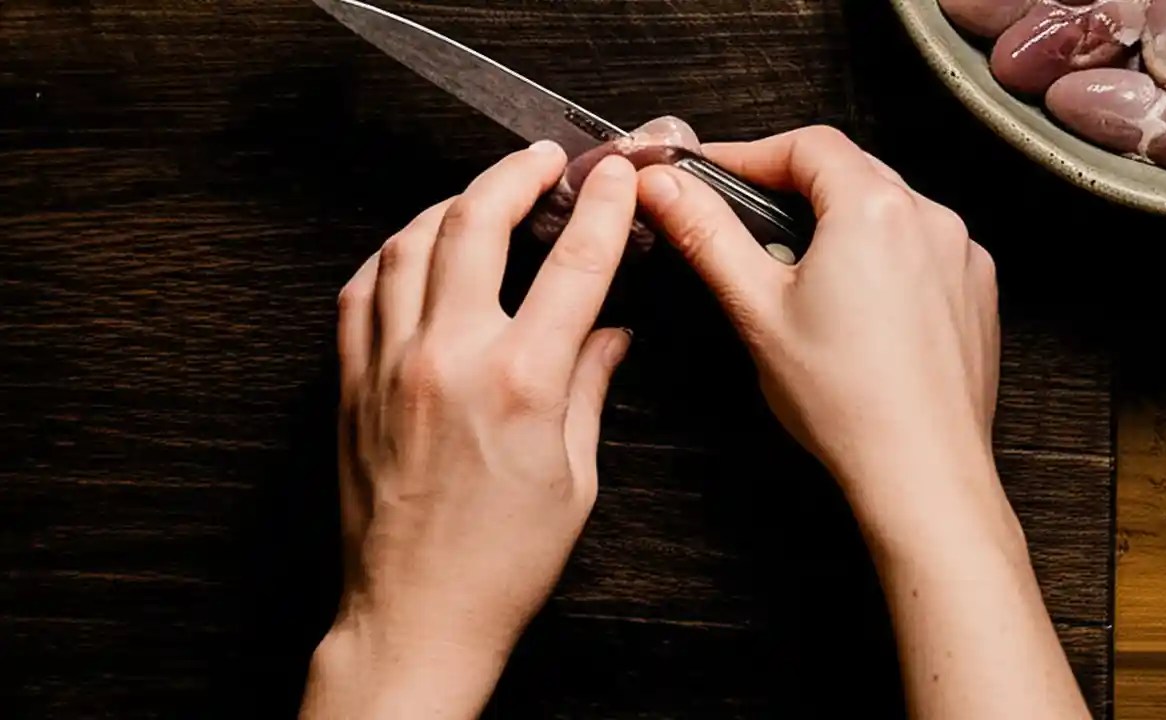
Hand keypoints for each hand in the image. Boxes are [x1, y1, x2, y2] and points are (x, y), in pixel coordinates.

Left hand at [300, 141, 637, 719]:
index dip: (603, 206)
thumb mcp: (575, 479)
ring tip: (481, 199)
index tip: (614, 178)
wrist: (415, 617)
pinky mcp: (351, 384)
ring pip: (410, 243)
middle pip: (476, 224)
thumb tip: (611, 334)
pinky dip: (391, 256)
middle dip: (515, 174)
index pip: (574, 263)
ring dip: (451, 204)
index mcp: (522, 383)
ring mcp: (390, 366)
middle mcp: (449, 359)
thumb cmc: (499, 565)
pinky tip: (414, 252)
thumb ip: (591, 389)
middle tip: (542, 160)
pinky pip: (360, 291)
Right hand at [637, 127, 1089, 719]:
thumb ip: (706, 234)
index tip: (710, 175)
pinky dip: (880, 255)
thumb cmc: (845, 402)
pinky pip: (920, 247)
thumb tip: (662, 184)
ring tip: (795, 272)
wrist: (923, 475)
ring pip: (886, 209)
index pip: (804, 144)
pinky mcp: (975, 291)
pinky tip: (852, 305)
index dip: (749, 153)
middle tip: (742, 221)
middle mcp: (930, 217)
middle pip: (848, 171)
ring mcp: (961, 254)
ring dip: (837, 221)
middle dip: (790, 186)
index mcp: (874, 208)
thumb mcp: (756, 309)